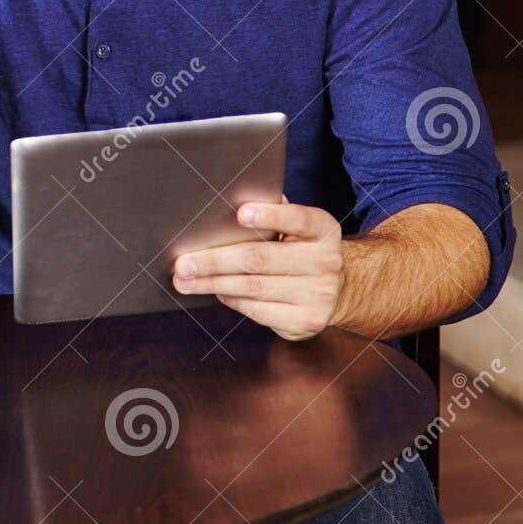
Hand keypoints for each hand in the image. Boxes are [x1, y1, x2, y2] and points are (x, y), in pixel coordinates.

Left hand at [172, 198, 344, 340]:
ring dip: (213, 284)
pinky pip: (258, 310)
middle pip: (260, 259)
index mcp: (323, 229)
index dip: (270, 216)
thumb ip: (274, 215)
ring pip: (253, 287)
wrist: (339, 290)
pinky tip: (216, 292)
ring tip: (185, 280)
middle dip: (215, 261)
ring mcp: (318, 294)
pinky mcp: (305, 321)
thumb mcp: (298, 228)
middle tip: (183, 263)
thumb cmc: (303, 250)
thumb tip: (231, 202)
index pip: (297, 219)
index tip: (241, 213)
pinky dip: (232, 300)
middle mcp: (325, 261)